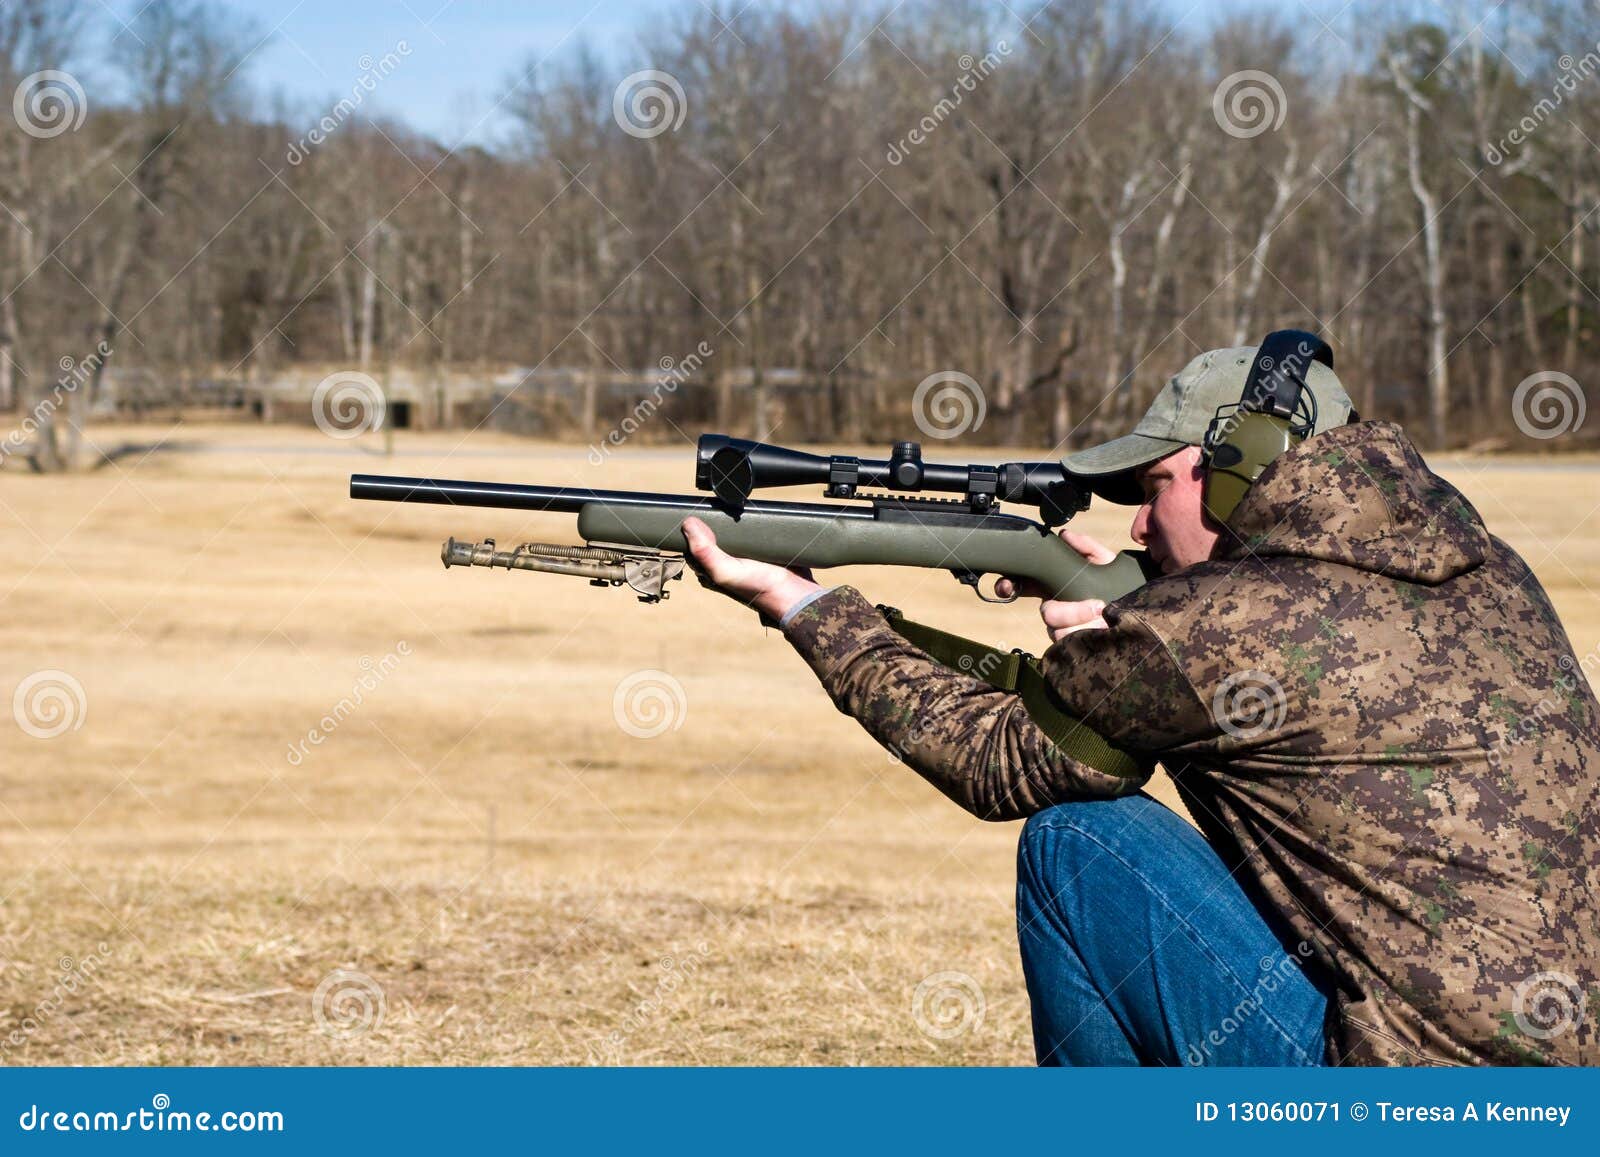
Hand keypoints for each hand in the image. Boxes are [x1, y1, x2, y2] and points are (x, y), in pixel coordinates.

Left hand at [680, 516, 821, 623]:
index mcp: (711, 569)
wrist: (796, 592)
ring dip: (732, 520)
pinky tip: (750, 515)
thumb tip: (688, 524)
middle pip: (712, 534)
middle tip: (716, 506)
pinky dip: (750, 523)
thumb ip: (705, 552)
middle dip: (713, 521)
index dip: (692, 528)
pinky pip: (750, 531)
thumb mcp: (725, 571)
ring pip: (731, 531)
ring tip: (733, 507)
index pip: (693, 544)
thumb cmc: (760, 588)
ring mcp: (743, 555)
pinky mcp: (760, 548)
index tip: (695, 512)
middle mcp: (725, 562)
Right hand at [994, 529, 1115, 643]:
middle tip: (1096, 606)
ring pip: (1057, 631)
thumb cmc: (1118, 584)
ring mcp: (1062, 629)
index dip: (1009, 586)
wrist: (1135, 609)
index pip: (1021, 585)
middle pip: (1046, 613)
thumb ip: (1086, 546)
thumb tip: (1065, 535)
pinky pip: (1068, 644)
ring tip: (1106, 615)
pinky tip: (1103, 629)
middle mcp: (1055, 607)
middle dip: (1068, 611)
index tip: (1007, 586)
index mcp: (1055, 585)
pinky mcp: (1072, 646)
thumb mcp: (1105, 561)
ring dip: (1083, 623)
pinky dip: (1086, 635)